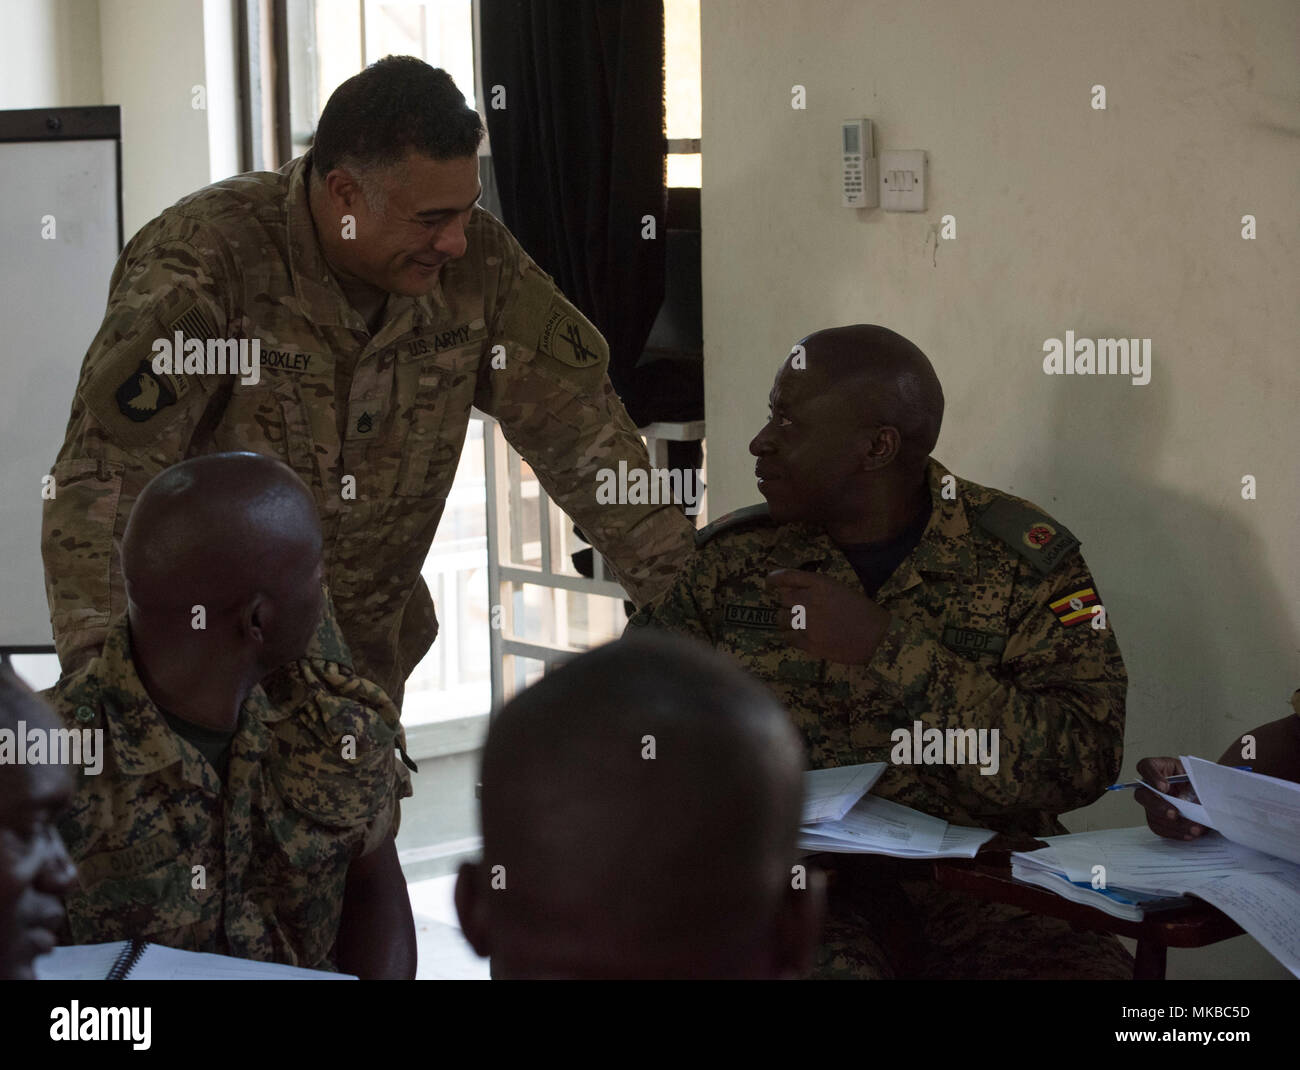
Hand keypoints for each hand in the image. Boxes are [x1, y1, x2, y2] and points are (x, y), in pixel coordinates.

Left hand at [765, 569, 890, 664]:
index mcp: (821, 584)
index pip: (787, 577)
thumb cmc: (863, 611)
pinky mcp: (810, 644)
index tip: (769, 583)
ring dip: (787, 620)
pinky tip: (803, 636)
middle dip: (788, 603)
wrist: (878, 638)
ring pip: (781, 618)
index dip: (774, 579)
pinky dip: (792, 636)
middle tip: (798, 609)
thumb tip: (789, 590)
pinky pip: (788, 637)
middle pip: (783, 599)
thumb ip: (816, 587)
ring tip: (801, 623)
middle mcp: (811, 601)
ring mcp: (809, 623)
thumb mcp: (840, 589)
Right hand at [1133, 756, 1204, 839]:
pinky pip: (1160, 828)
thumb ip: (1195, 783)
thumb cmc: (1196, 780)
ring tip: (1193, 829)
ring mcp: (1151, 803)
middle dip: (1159, 806)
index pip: (1146, 766)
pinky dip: (1176, 833)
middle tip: (1174, 813)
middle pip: (1143, 795)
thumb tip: (1197, 801)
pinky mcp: (1156, 817)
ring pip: (1152, 815)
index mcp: (1158, 767)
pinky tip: (1189, 833)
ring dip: (1173, 825)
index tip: (1164, 786)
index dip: (1152, 777)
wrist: (1202, 792)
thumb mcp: (1197, 776)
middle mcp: (1149, 785)